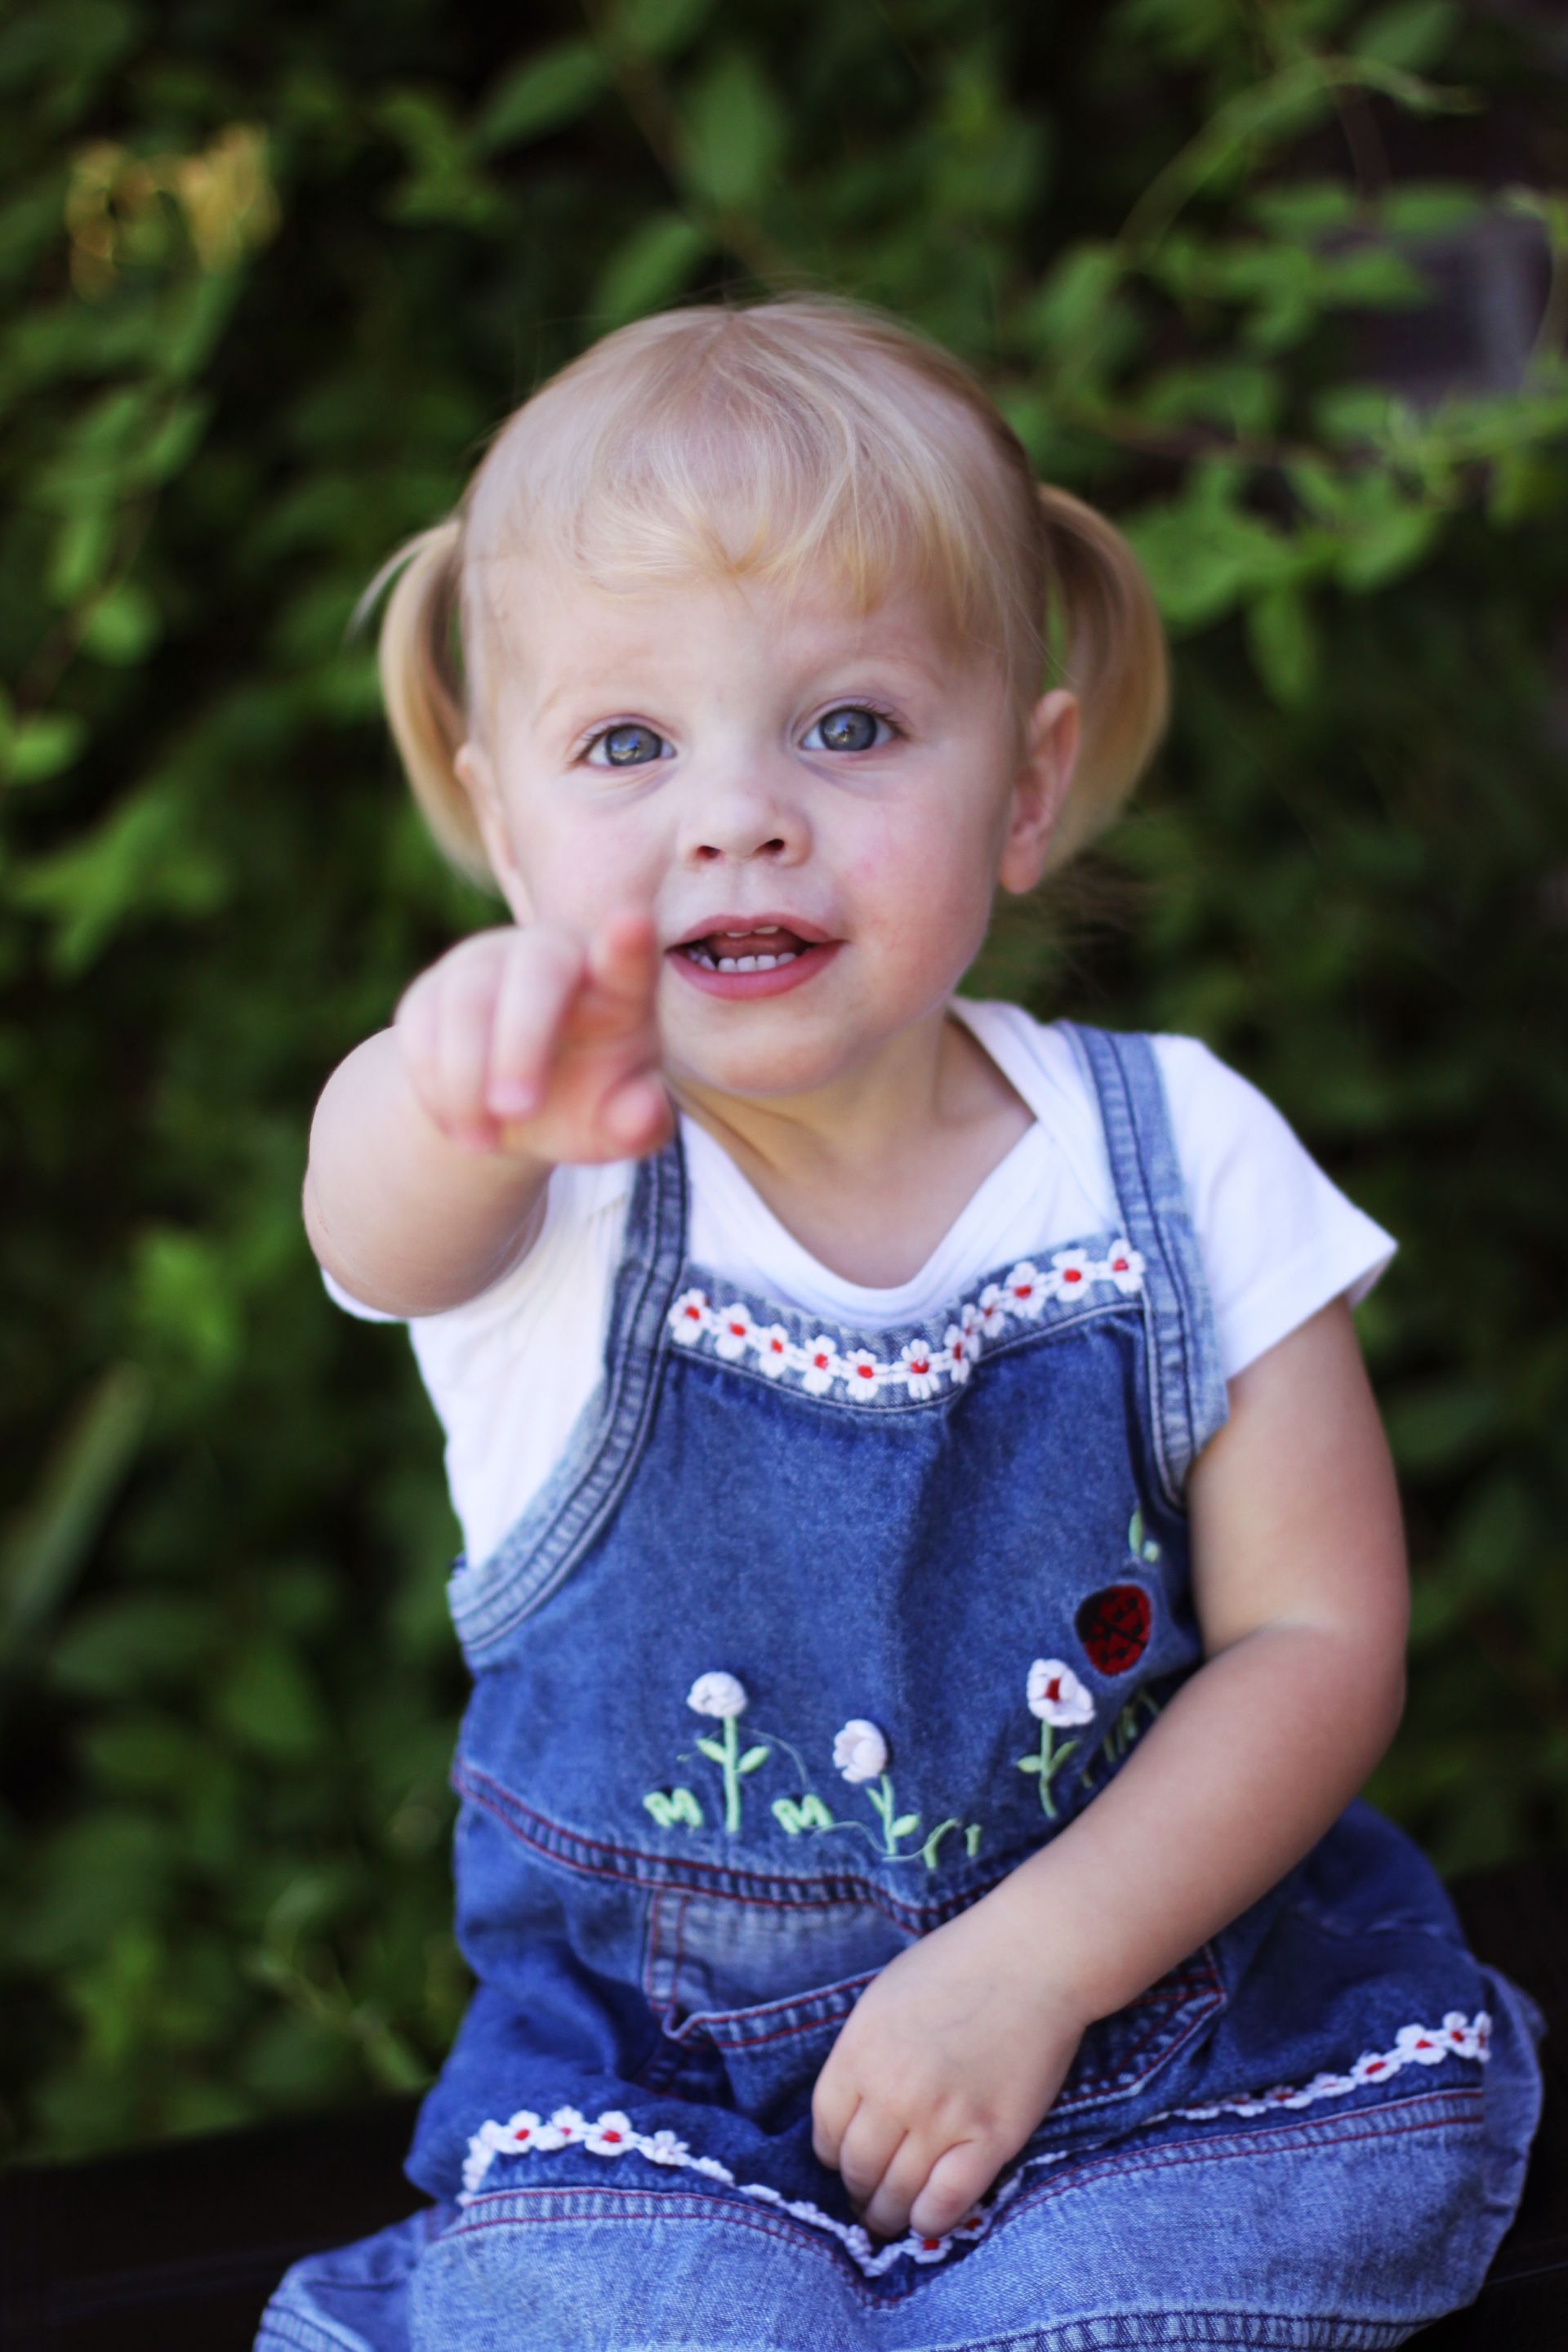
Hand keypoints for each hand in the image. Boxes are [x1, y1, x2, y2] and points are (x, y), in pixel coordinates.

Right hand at [392, 908, 671, 1163]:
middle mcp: (552, 955)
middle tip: (518, 1109)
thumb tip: (645, 1111)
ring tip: (482, 1142)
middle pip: (538, 972)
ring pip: (468, 1002)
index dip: (628, 943)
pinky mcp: (433, 992)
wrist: (510, 1108)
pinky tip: (458, 1126)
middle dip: (522, 1042)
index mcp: (617, 983)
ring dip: (468, 1078)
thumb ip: (638, 1123)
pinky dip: (435, 1086)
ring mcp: (487, 964)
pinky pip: (421, 1030)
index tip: (631, 926)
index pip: (627, 957)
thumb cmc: (587, 1102)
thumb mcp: (615, 1125)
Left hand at [810, 1900, 1087, 2243]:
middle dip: (859, 2192)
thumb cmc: (956, 1966)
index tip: (844, 2163)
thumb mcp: (883, 1999)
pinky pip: (946, 2203)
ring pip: (896, 2196)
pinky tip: (928, 2216)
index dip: (832, 2157)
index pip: (825, 2132)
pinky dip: (930, 2220)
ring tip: (893, 2217)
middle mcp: (892, 2091)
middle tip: (868, 2199)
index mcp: (858, 2052)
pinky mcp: (989, 2139)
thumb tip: (850, 2109)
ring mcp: (940, 2119)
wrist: (1031, 1958)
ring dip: (889, 2215)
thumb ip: (861, 2054)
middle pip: (857, 2170)